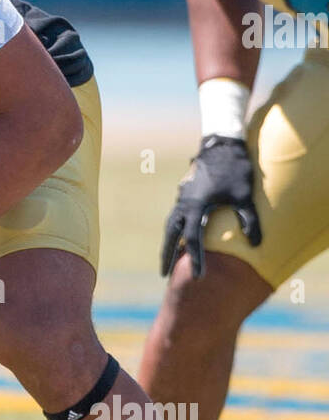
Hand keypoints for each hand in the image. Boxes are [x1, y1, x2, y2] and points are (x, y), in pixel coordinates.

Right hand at [160, 135, 260, 278]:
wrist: (222, 143)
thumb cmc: (235, 169)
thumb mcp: (244, 196)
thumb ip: (248, 220)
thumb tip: (256, 244)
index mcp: (195, 206)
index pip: (192, 239)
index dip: (195, 259)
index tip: (197, 276)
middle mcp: (184, 202)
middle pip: (170, 234)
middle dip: (167, 255)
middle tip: (164, 274)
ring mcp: (183, 195)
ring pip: (171, 223)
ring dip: (169, 241)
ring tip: (170, 257)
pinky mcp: (186, 190)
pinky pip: (177, 214)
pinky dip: (176, 228)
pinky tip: (181, 234)